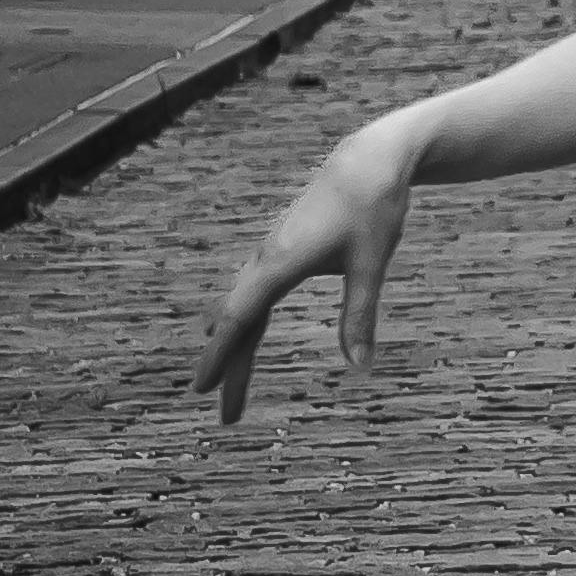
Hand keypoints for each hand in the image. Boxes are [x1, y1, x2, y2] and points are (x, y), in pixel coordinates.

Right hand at [200, 112, 420, 424]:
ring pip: (243, 307)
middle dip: (228, 367)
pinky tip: (241, 330)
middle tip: (224, 416)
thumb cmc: (373, 206)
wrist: (369, 158)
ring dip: (235, 346)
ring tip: (222, 384)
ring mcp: (271, 253)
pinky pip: (254, 292)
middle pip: (236, 321)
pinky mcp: (283, 249)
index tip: (202, 389)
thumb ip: (360, 316)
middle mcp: (266, 258)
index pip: (239, 319)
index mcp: (280, 262)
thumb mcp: (371, 263)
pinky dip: (244, 320)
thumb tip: (359, 368)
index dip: (219, 356)